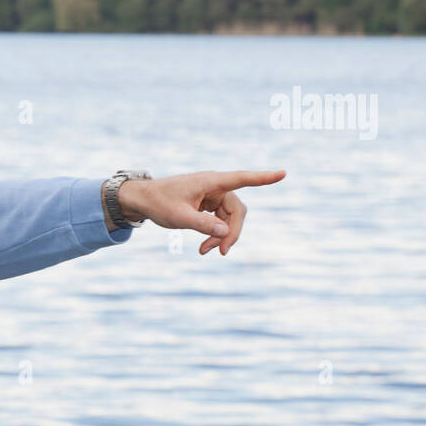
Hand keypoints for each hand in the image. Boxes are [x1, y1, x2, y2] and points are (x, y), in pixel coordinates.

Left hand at [116, 169, 285, 254]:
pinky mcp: (208, 204)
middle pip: (237, 210)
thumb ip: (202, 225)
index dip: (263, 178)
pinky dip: (215, 234)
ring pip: (229, 218)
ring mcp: (212, 195)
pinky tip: (205, 247)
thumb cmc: (159, 203)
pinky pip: (219, 220)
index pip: (241, 179)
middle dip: (232, 232)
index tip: (283, 173)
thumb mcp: (179, 217)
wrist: (142, 200)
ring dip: (221, 236)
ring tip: (205, 252)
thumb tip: (224, 232)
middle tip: (221, 252)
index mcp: (210, 182)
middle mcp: (215, 186)